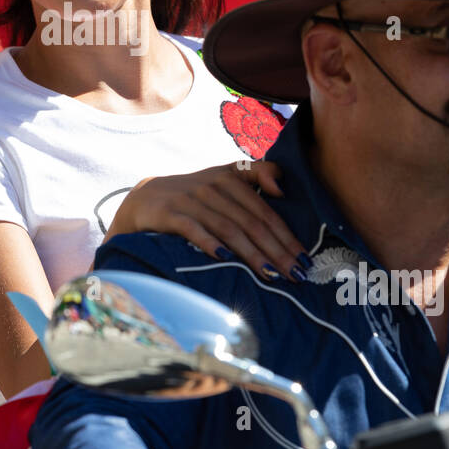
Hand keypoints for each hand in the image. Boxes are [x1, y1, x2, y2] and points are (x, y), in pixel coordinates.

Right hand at [104, 161, 308, 282]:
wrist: (145, 198)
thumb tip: (282, 189)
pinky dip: (210, 243)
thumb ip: (256, 174)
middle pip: (251, 223)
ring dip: (252, 254)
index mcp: (230, 177)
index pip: (265, 211)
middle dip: (277, 251)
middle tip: (296, 275)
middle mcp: (213, 186)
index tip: (304, 259)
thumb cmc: (194, 193)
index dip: (286, 235)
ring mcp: (190, 199)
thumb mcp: (223, 177)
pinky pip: (194, 229)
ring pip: (229, 229)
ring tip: (271, 275)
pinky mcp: (169, 213)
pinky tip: (224, 259)